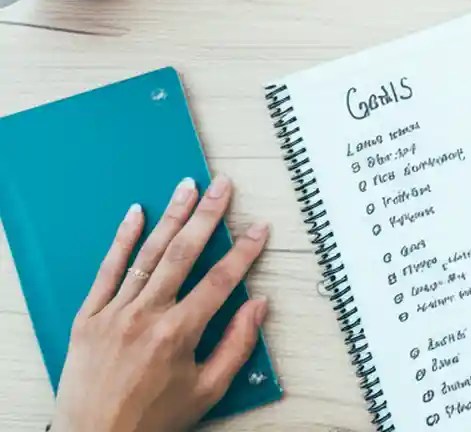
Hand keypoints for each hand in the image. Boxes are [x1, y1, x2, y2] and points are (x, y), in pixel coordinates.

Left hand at [51, 175, 269, 431]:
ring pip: (147, 255)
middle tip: (222, 187)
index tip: (259, 229)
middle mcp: (144, 316)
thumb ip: (236, 345)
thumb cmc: (152, 421)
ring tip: (187, 188)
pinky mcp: (87, 318)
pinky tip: (136, 214)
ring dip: (171, 218)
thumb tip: (258, 306)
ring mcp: (113, 314)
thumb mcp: (207, 391)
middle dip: (207, 216)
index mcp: (177, 334)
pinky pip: (107, 271)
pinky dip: (121, 241)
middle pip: (183, 254)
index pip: (220, 281)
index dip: (244, 252)